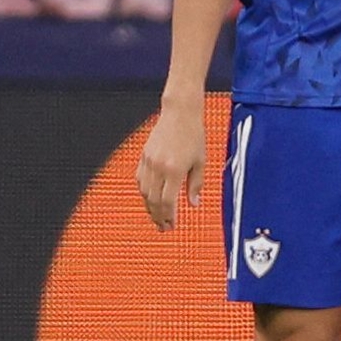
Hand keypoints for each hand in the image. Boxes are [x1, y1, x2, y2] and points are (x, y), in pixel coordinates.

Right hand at [138, 91, 209, 229]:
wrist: (180, 113)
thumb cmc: (194, 135)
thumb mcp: (200, 161)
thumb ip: (195, 184)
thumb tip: (194, 204)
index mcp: (174, 170)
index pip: (167, 201)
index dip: (169, 216)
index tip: (172, 225)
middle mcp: (159, 167)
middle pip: (153, 200)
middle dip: (158, 217)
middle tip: (163, 228)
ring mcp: (149, 161)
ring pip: (144, 192)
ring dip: (149, 207)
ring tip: (156, 217)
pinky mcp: (143, 155)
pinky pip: (140, 179)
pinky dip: (144, 192)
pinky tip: (149, 199)